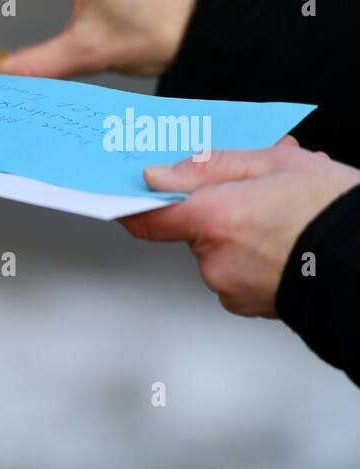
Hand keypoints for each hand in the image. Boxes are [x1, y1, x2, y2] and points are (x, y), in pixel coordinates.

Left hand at [120, 140, 359, 316]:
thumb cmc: (334, 211)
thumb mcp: (278, 164)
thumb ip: (211, 167)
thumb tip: (159, 174)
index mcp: (215, 219)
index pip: (149, 218)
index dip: (137, 205)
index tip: (134, 196)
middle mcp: (214, 258)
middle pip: (194, 229)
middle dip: (221, 210)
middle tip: (260, 194)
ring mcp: (228, 286)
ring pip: (218, 250)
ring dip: (242, 234)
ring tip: (287, 219)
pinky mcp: (245, 305)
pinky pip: (235, 274)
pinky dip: (253, 259)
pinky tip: (287, 246)